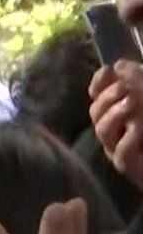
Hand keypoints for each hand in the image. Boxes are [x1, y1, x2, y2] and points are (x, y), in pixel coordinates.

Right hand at [89, 61, 142, 190]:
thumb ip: (137, 77)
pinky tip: (139, 128)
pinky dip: (129, 139)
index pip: (98, 95)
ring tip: (133, 103)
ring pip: (102, 130)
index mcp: (120, 111)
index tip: (109, 71)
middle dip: (108, 96)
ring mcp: (119, 150)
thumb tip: (118, 65)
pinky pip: (120, 153)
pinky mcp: (129, 167)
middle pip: (95, 111)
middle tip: (126, 88)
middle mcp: (116, 130)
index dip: (99, 83)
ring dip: (115, 114)